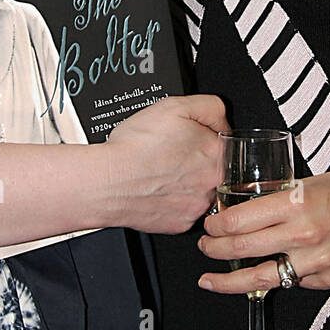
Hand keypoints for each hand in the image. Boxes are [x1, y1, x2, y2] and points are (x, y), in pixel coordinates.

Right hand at [106, 95, 227, 234]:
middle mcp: (213, 182)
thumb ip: (209, 107)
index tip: (184, 138)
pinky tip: (156, 189)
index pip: (221, 141)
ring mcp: (198, 205)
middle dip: (193, 160)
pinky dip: (172, 201)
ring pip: (198, 189)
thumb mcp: (175, 105)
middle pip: (211, 166)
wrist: (109, 181)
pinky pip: (183, 209)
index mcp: (216, 152)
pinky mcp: (182, 223)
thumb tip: (220, 120)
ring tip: (160, 172)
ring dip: (184, 182)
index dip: (200, 135)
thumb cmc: (135, 146)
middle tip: (169, 155)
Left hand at [197, 153, 329, 292]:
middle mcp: (304, 236)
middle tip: (203, 250)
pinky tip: (268, 273)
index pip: (239, 222)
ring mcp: (318, 263)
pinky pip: (295, 283)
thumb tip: (248, 212)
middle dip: (214, 252)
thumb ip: (281, 200)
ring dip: (232, 281)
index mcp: (296, 204)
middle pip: (242, 251)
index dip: (216, 227)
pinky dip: (278, 278)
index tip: (207, 226)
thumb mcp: (311, 182)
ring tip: (213, 280)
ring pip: (262, 278)